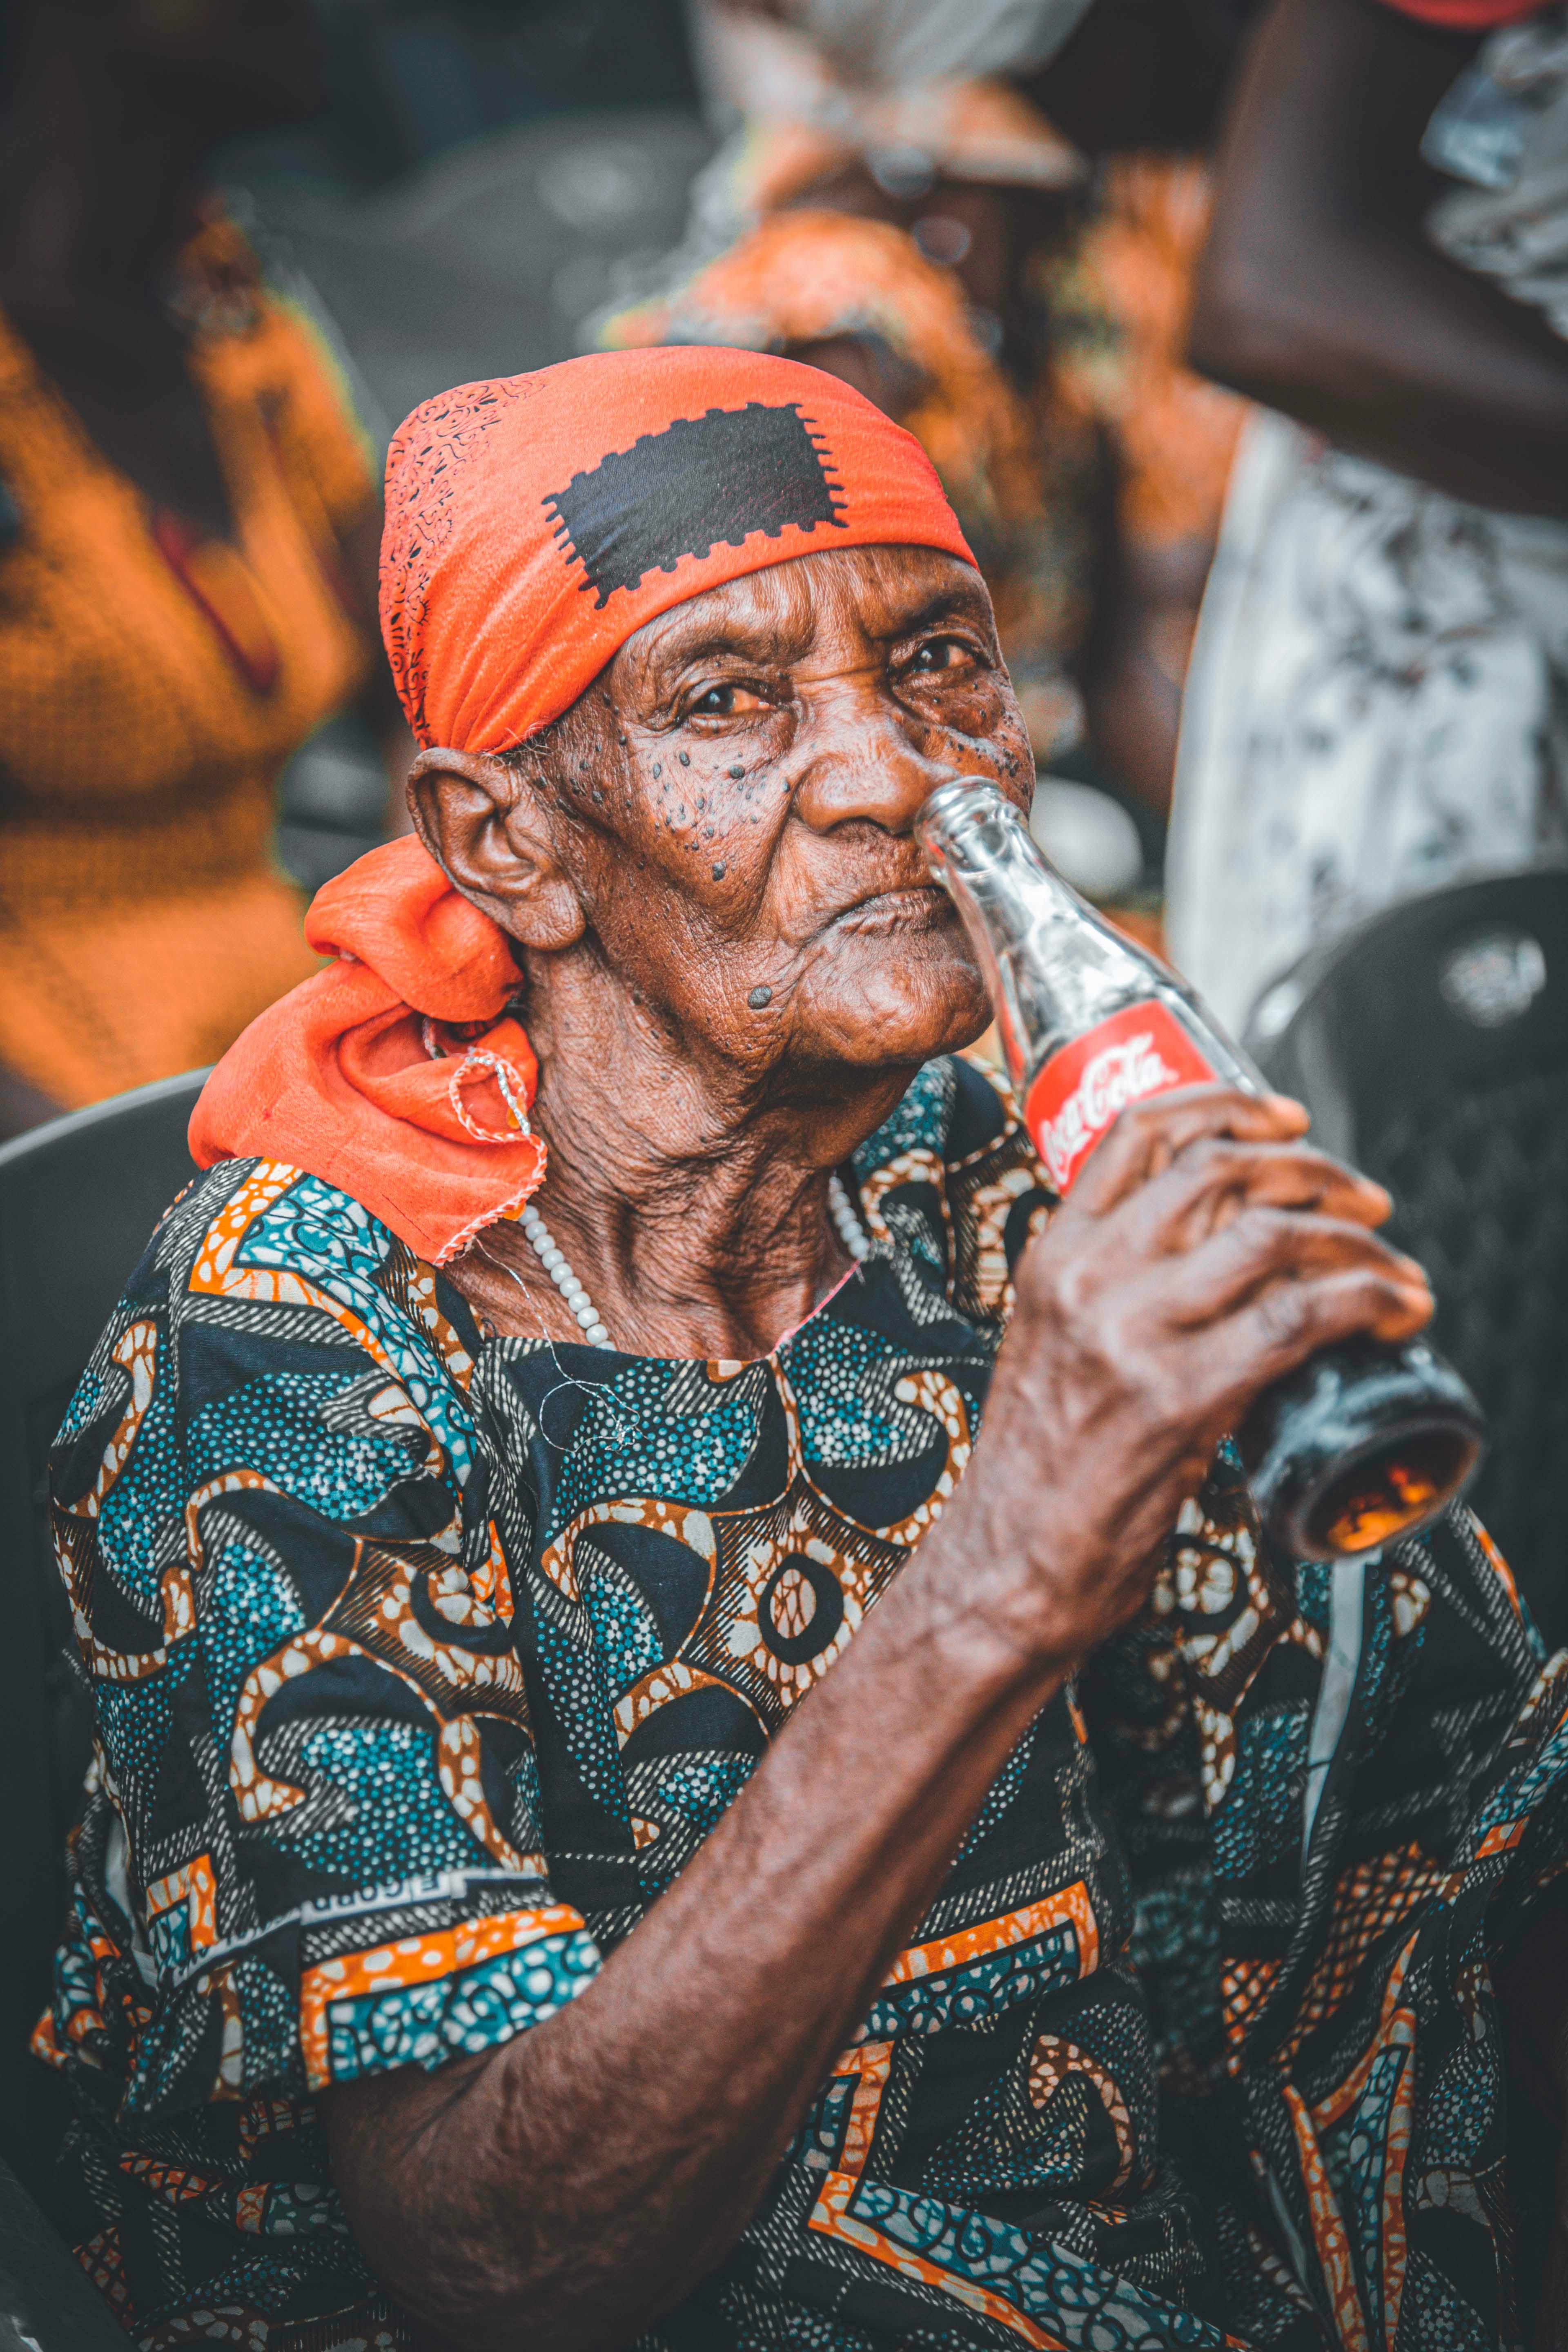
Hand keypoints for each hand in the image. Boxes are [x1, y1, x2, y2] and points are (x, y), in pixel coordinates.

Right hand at [920, 1085, 1432, 1674]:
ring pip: (1271, 1235)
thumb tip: (1221, 1245)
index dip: (1228, 1105)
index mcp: (1052, 1256)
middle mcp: (1087, 1280)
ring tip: (1392, 1264)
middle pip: (1220, 1169)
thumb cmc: (1042, 1465)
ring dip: (1355, 1238)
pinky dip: (1368, 1301)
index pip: (1139, 1132)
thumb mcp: (1053, 1340)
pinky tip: (1398, 1311)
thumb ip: (1114, 1285)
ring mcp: (1132, 1337)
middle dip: (1313, 1168)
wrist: (1011, 1564)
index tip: (1287, 1118)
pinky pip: (1299, 1318)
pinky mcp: (1181, 1400)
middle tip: (1362, 1197)